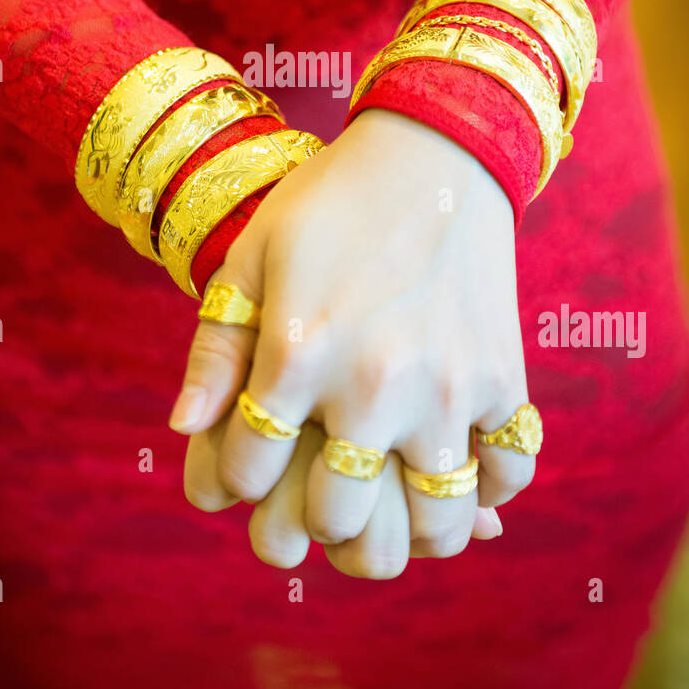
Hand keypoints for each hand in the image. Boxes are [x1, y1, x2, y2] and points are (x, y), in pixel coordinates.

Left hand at [170, 107, 532, 564]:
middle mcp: (373, 385)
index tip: (243, 464)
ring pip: (431, 525)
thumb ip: (216, 347)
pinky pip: (505, 475)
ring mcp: (446, 390)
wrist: (437, 153)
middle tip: (313, 500)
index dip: (230, 479)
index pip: (246, 473)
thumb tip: (183, 428)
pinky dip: (484, 493)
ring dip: (403, 535)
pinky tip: (450, 471)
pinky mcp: (504, 382)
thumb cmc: (330, 204)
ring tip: (386, 512)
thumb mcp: (253, 256)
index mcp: (297, 353)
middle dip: (311, 522)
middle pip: (336, 520)